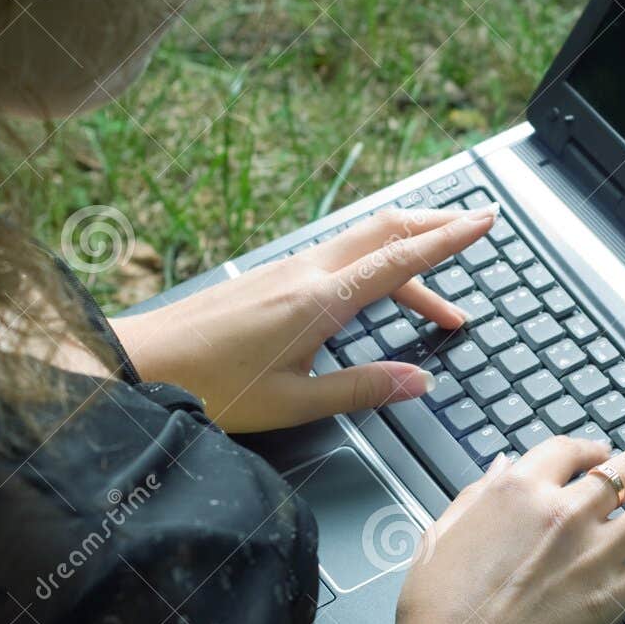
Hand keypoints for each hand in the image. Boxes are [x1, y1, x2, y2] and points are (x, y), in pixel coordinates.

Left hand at [111, 207, 495, 432]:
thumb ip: (362, 389)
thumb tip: (419, 382)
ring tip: (436, 288)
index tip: (485, 222)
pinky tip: (375, 288)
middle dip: (436, 227)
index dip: (449, 240)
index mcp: (321, 301)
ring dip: (406, 252)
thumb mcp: (295, 402)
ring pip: (362, 243)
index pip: (401, 260)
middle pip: (386, 231)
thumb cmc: (210, 385)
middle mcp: (307, 272)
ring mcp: (286, 268)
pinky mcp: (270, 275)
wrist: (139, 362)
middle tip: (475, 228)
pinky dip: (374, 263)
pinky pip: (338, 256)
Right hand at [392, 438, 624, 623]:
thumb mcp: (445, 529)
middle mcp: (564, 511)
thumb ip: (480, 492)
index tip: (602, 454)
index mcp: (519, 489)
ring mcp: (595, 552)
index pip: (570, 449)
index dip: (593, 448)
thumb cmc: (441, 605)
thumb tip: (504, 465)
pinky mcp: (614, 594)